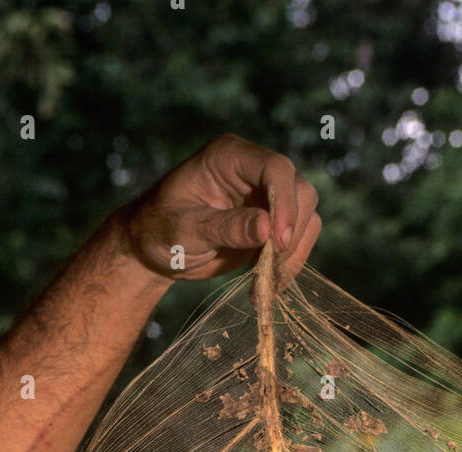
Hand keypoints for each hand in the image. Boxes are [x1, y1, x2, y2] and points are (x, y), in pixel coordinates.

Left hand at [115, 133, 320, 282]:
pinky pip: (300, 239)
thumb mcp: (186, 231)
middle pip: (300, 191)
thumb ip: (226, 228)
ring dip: (292, 253)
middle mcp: (253, 170)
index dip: (285, 203)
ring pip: (307, 216)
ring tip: (262, 283)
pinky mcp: (272, 222)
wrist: (155, 251)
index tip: (277, 242)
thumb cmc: (159, 231)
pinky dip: (289, 264)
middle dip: (290, 233)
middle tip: (266, 268)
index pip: (275, 168)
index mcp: (229, 157)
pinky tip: (265, 284)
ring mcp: (266, 196)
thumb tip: (267, 228)